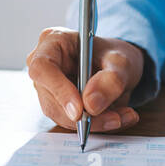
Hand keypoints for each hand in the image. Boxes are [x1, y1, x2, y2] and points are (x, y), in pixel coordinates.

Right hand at [25, 27, 144, 132]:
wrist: (118, 66)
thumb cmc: (114, 55)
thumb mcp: (122, 62)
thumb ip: (111, 80)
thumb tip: (91, 104)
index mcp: (54, 41)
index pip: (42, 67)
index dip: (58, 90)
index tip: (79, 110)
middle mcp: (46, 65)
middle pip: (52, 98)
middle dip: (84, 115)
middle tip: (114, 119)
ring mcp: (49, 88)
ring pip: (62, 116)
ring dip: (94, 122)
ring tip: (122, 116)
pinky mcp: (58, 106)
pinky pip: (73, 123)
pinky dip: (97, 124)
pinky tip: (118, 117)